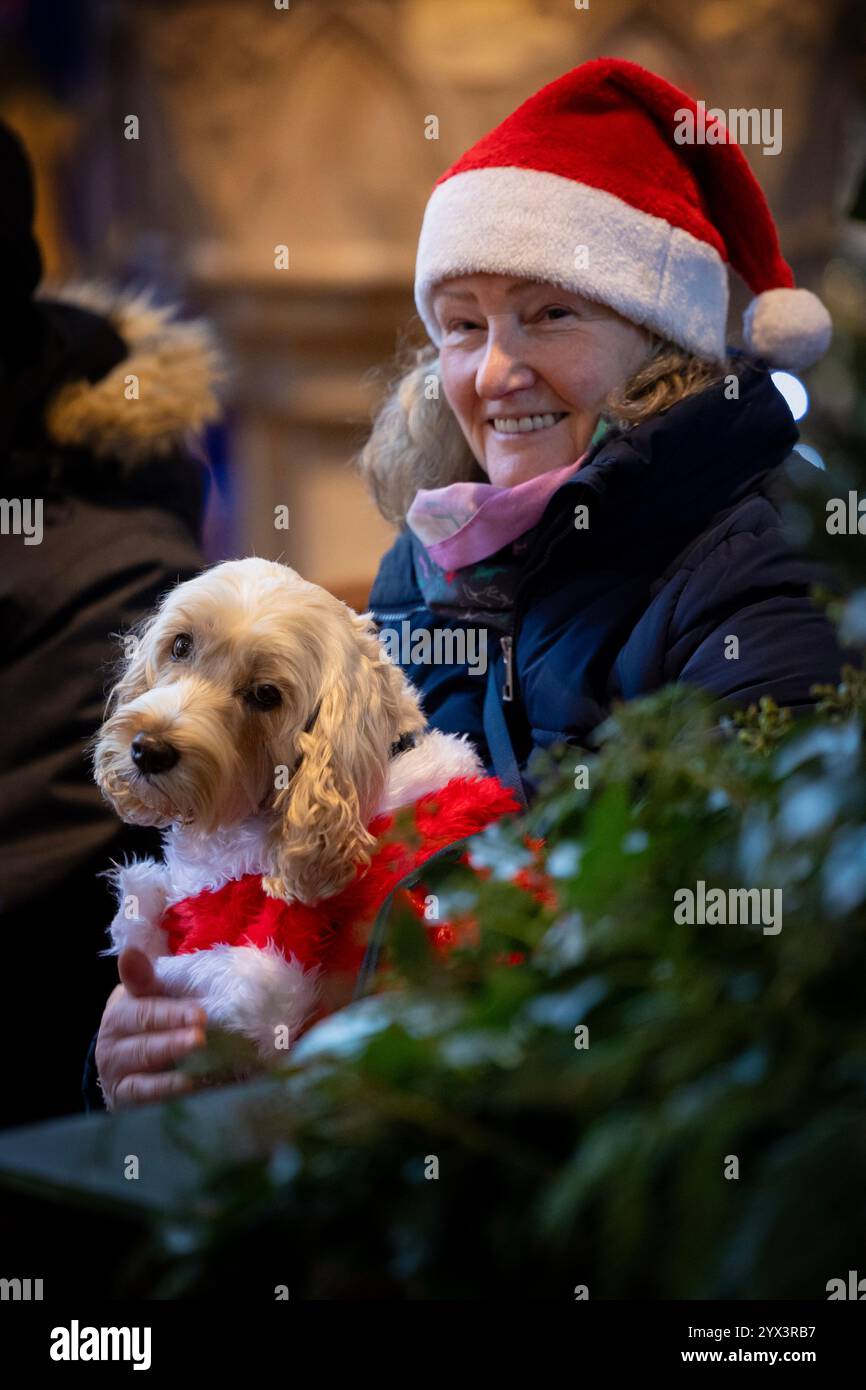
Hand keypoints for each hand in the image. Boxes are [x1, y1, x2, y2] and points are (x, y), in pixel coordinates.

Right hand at [95, 947, 206, 1109]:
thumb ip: (146, 978)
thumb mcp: (147, 998)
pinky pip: (143, 1092)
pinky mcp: (123, 1095)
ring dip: (171, 1054)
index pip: (144, 1005)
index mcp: (122, 1007)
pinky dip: (165, 1088)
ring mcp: (116, 1067)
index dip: (170, 1010)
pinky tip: (189, 1084)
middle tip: (202, 1031)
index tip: (199, 1013)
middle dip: (174, 1030)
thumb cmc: (147, 1025)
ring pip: (144, 1058)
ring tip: (198, 1051)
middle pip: (144, 1031)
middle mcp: (113, 1037)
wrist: (123, 1069)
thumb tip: (130, 952)